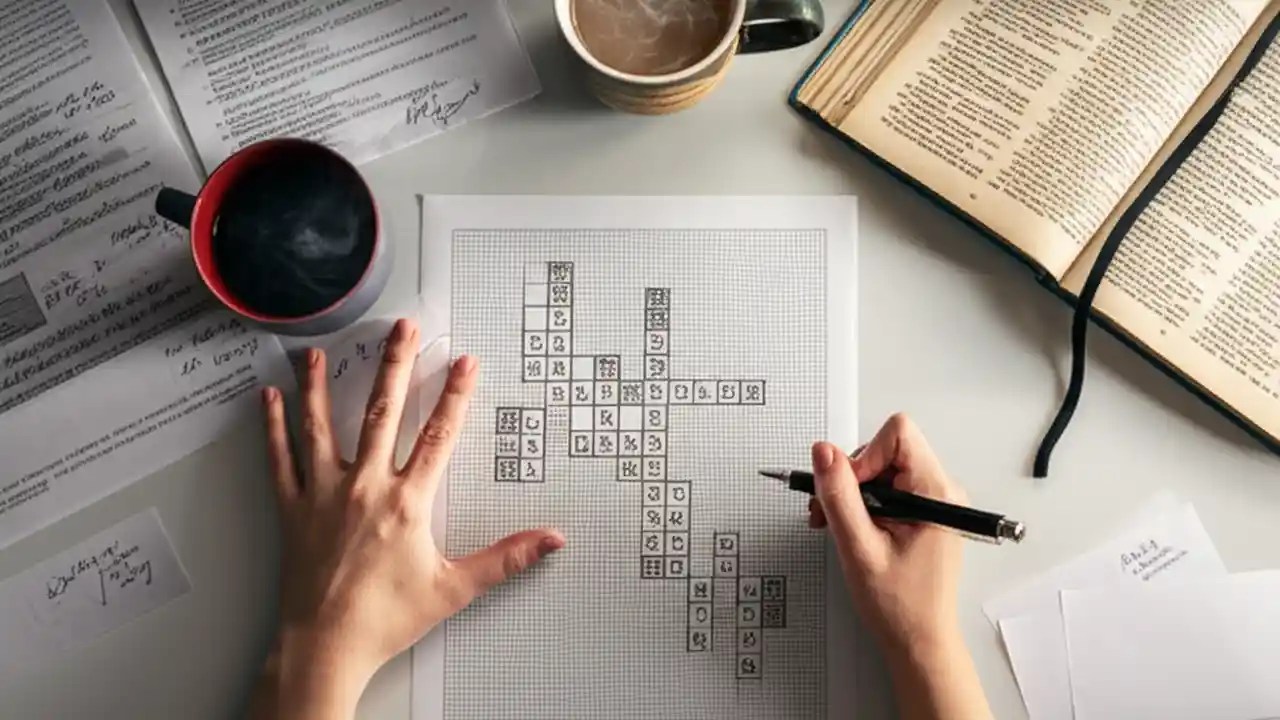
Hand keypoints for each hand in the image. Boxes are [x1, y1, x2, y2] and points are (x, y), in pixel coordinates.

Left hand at [249, 319, 564, 719]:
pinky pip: (280, 460)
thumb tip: (548, 541)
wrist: (327, 647)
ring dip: (320, 386)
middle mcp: (364, 489)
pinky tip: (268, 400)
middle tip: (403, 329)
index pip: (438, 436)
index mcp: (406, 502)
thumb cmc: (385, 620)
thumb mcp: (454, 588)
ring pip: (322, 427)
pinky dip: (273, 428)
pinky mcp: (293, 510)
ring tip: (318, 353)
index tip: (464, 363)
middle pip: (382, 413)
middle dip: (396, 365)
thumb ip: (505, 559)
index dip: (455, 395)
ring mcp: (324, 495)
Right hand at [810, 414, 990, 719]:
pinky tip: (850, 528)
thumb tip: (823, 452)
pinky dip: (862, 503)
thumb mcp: (859, 547)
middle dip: (851, 477)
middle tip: (830, 512)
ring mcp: (932, 501)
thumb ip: (839, 495)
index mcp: (936, 492)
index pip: (898, 434)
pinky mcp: (922, 512)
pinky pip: (887, 488)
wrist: (918, 640)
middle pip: (886, 449)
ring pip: (882, 468)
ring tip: (836, 524)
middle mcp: (940, 490)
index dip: (864, 455)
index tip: (850, 491)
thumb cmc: (899, 605)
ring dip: (852, 492)